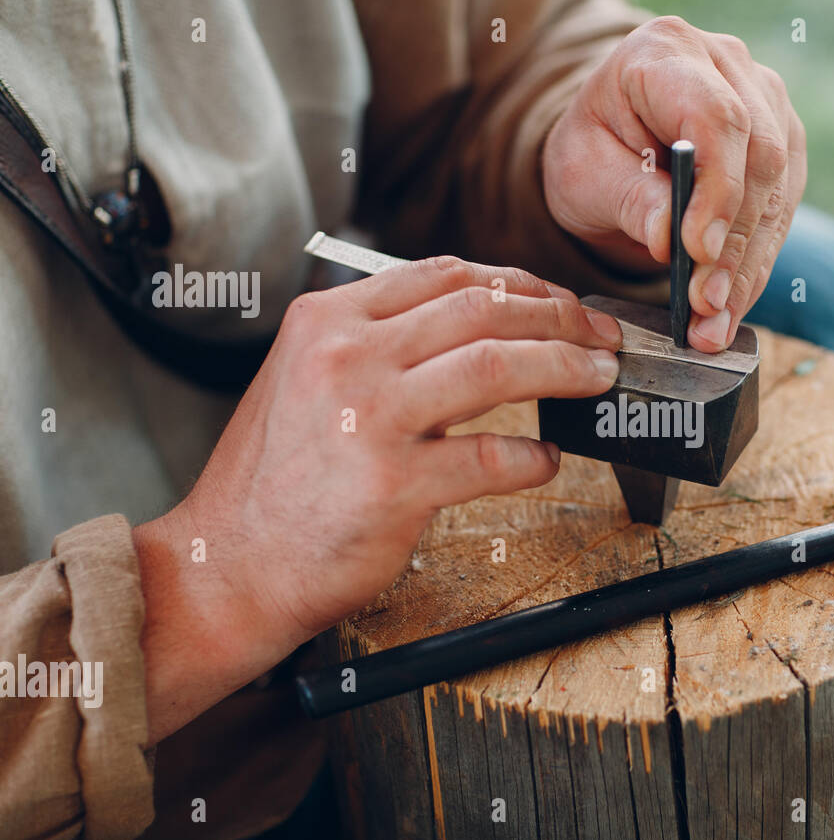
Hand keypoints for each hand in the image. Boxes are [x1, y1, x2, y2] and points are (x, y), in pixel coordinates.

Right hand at [133, 258, 621, 741]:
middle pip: (483, 309)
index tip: (559, 300)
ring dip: (565, 368)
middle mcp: (346, 357)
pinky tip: (546, 460)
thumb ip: (377, 343)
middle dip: (559, 317)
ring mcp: (370, 418)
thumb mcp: (305, 380)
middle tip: (600, 335)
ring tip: (597, 377)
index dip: (519, 281)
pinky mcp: (393, 485)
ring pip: (498, 366)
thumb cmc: (274, 482)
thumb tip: (477, 324)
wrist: (228, 564)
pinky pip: (491, 458)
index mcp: (327, 322)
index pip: (444, 274)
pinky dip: (532, 458)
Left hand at [542, 15, 806, 352]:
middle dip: (733, 244)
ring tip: (714, 322)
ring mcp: (766, 104)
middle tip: (705, 305)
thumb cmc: (592, 148)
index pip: (716, 117)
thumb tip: (669, 240)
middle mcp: (729, 66)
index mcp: (668, 52)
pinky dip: (755, 267)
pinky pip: (781, 213)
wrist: (611, 145)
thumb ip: (629, 198)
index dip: (717, 189)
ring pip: (778, 192)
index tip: (698, 251)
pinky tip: (730, 309)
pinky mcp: (783, 146)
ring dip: (748, 267)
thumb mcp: (585, 172)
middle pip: (758, 157)